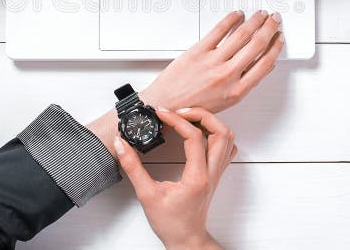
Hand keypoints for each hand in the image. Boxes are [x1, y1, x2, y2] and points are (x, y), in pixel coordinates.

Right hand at [114, 107, 235, 249]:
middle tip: (179, 111)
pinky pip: (226, 148)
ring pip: (227, 138)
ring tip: (188, 118)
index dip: (177, 120)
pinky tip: (199, 133)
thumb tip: (121, 146)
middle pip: (221, 132)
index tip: (162, 114)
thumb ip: (133, 167)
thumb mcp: (146, 194)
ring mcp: (217, 172)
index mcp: (197, 177)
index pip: (194, 137)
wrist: (186, 239)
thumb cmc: (171, 223)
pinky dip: (216, 134)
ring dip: (210, 122)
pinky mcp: (216, 173)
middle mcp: (211, 172)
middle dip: (200, 115)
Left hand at [141, 10, 282, 111]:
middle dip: (269, 29)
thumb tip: (259, 67)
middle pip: (257, 45)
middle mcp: (227, 75)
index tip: (279, 39)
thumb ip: (243, 84)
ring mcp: (213, 61)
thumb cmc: (193, 106)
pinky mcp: (198, 51)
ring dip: (254, 21)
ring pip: (241, 35)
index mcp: (237, 90)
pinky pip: (218, 30)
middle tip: (274, 20)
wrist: (167, 104)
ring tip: (260, 14)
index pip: (265, 64)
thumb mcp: (226, 102)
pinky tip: (237, 15)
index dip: (276, 48)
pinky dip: (230, 19)